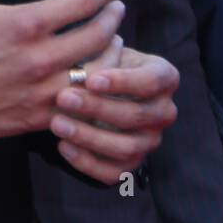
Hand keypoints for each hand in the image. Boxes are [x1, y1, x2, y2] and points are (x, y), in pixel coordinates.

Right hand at [0, 0, 123, 144]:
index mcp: (24, 24)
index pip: (81, 3)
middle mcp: (39, 59)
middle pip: (96, 37)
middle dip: (113, 19)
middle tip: (117, 10)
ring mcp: (39, 92)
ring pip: (95, 75)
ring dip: (111, 56)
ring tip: (115, 43)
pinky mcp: (34, 117)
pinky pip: (78, 107)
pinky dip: (93, 93)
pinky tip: (95, 83)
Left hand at [49, 45, 178, 185]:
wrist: (100, 86)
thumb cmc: (102, 61)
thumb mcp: (105, 49)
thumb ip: (100, 53)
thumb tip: (83, 56)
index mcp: (164, 77)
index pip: (151, 81)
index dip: (122, 82)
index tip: (91, 79)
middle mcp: (164, 111)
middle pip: (136, 115)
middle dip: (96, 108)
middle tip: (63, 98)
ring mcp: (151, 140)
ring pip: (126, 147)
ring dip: (89, 137)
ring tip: (57, 123)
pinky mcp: (134, 163)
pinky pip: (115, 172)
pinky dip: (88, 162)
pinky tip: (64, 146)